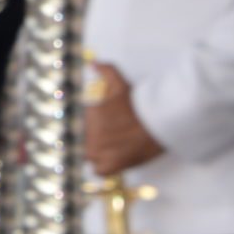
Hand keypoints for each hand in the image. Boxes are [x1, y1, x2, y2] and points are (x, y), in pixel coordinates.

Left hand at [86, 62, 164, 177]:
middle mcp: (88, 134)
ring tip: (108, 147)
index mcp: (87, 115)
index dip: (81, 125)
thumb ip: (106, 71)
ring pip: (87, 155)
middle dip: (88, 138)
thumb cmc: (139, 105)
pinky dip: (103, 167)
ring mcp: (98, 152)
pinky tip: (111, 159)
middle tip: (104, 136)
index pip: (74, 123)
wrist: (159, 124)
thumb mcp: (121, 85)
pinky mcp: (110, 166)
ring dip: (94, 152)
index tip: (91, 125)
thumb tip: (94, 63)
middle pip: (80, 140)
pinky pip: (98, 170)